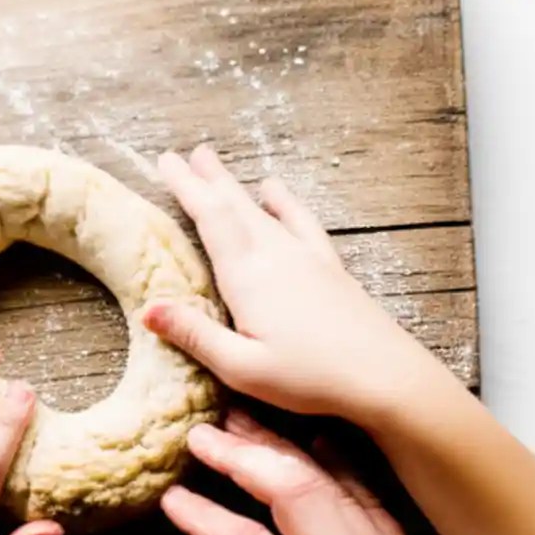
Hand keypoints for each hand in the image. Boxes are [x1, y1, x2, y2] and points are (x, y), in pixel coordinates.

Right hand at [119, 412, 502, 534]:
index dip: (202, 515)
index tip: (174, 497)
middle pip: (294, 492)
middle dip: (243, 455)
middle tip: (204, 433)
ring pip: (336, 486)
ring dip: (286, 450)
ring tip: (248, 423)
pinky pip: (374, 502)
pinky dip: (342, 468)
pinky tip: (318, 445)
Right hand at [143, 145, 453, 424]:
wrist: (387, 377)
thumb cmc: (311, 379)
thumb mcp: (241, 367)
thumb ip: (194, 335)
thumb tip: (148, 309)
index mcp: (248, 277)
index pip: (210, 220)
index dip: (186, 188)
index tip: (166, 163)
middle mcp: (276, 256)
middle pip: (234, 207)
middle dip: (205, 180)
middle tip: (181, 155)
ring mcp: (306, 258)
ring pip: (262, 210)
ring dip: (235, 187)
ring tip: (216, 164)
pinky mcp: (329, 268)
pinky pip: (301, 222)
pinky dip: (284, 203)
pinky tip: (275, 190)